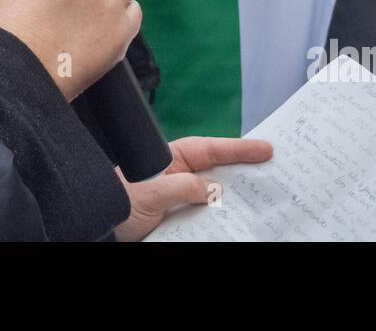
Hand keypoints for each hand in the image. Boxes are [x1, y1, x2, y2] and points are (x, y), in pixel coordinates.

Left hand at [114, 136, 272, 240]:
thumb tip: (213, 189)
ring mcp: (180, 198)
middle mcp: (178, 176)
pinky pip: (206, 217)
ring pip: (216, 197)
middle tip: (275, 173)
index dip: (239, 149)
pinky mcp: (179, 219)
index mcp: (171, 160)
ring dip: (235, 202)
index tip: (265, 148)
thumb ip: (182, 187)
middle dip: (245, 174)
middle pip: (219, 172)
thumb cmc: (117, 202)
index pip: (211, 150)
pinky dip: (220, 221)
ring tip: (262, 204)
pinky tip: (235, 224)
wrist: (101, 227)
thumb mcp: (151, 193)